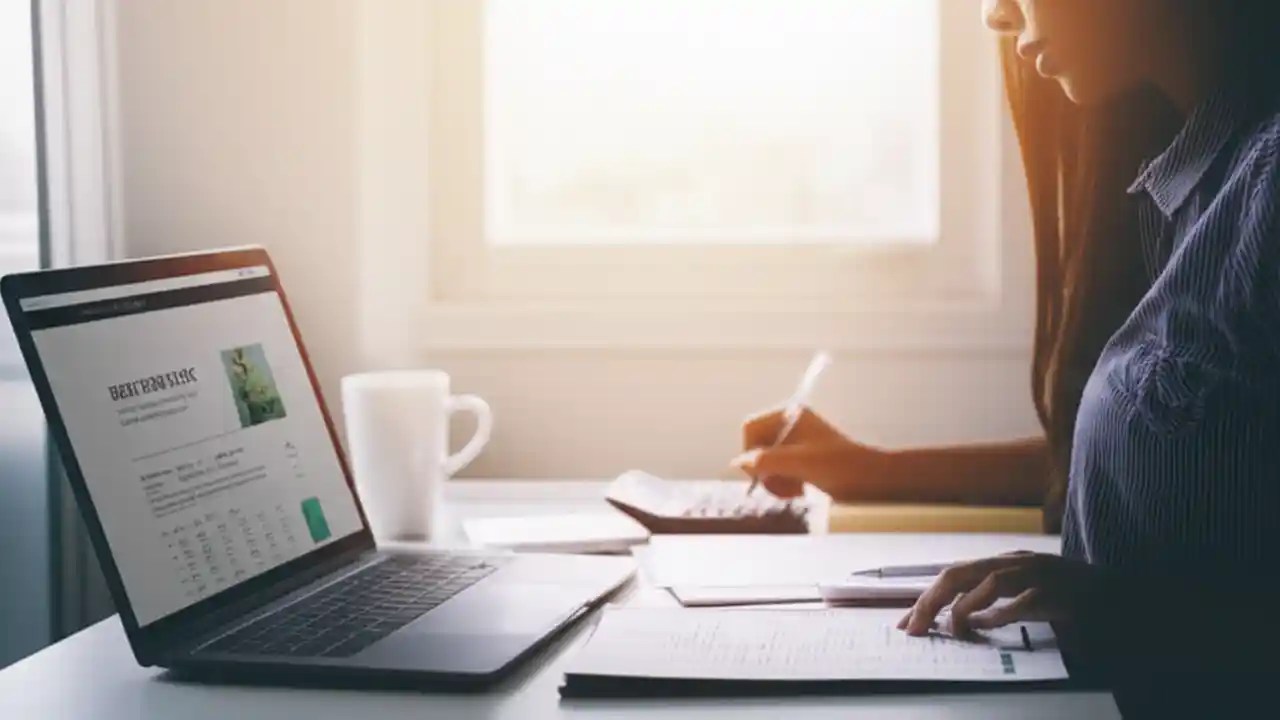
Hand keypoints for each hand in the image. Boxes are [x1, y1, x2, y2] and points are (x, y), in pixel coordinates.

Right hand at [731, 408, 883, 500]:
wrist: (872, 479)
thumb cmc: (840, 465)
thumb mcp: (799, 462)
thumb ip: (766, 460)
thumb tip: (737, 462)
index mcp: (789, 415)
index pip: (751, 428)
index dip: (750, 451)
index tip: (760, 473)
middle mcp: (790, 426)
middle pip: (756, 447)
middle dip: (764, 470)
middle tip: (777, 487)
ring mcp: (796, 444)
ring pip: (766, 463)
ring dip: (774, 481)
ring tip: (792, 491)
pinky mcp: (802, 461)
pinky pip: (778, 472)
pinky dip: (783, 484)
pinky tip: (798, 491)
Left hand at [898, 553, 1107, 637]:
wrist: (1127, 598)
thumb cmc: (1076, 602)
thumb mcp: (1028, 597)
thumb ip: (996, 605)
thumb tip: (961, 625)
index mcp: (1006, 562)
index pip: (954, 574)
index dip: (926, 598)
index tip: (907, 623)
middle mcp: (1017, 562)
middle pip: (958, 573)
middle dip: (930, 602)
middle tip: (913, 630)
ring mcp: (1039, 574)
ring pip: (986, 581)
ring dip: (961, 609)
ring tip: (950, 632)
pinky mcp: (1059, 593)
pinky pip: (1021, 601)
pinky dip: (998, 614)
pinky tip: (984, 628)